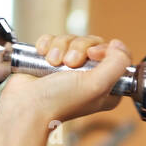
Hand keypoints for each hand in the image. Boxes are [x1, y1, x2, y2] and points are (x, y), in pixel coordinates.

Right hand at [2, 33, 132, 125]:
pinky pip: (53, 40)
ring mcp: (69, 70)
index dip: (104, 49)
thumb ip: (117, 64)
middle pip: (92, 43)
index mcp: (108, 88)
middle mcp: (91, 78)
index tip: (92, 55)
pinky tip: (43, 55)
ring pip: (72, 40)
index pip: (116, 55)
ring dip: (60, 48)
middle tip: (69, 64)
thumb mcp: (98, 84)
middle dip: (78, 48)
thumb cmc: (60, 100)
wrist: (27, 105)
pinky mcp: (51, 62)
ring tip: (52, 63)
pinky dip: (47, 44)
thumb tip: (118, 45)